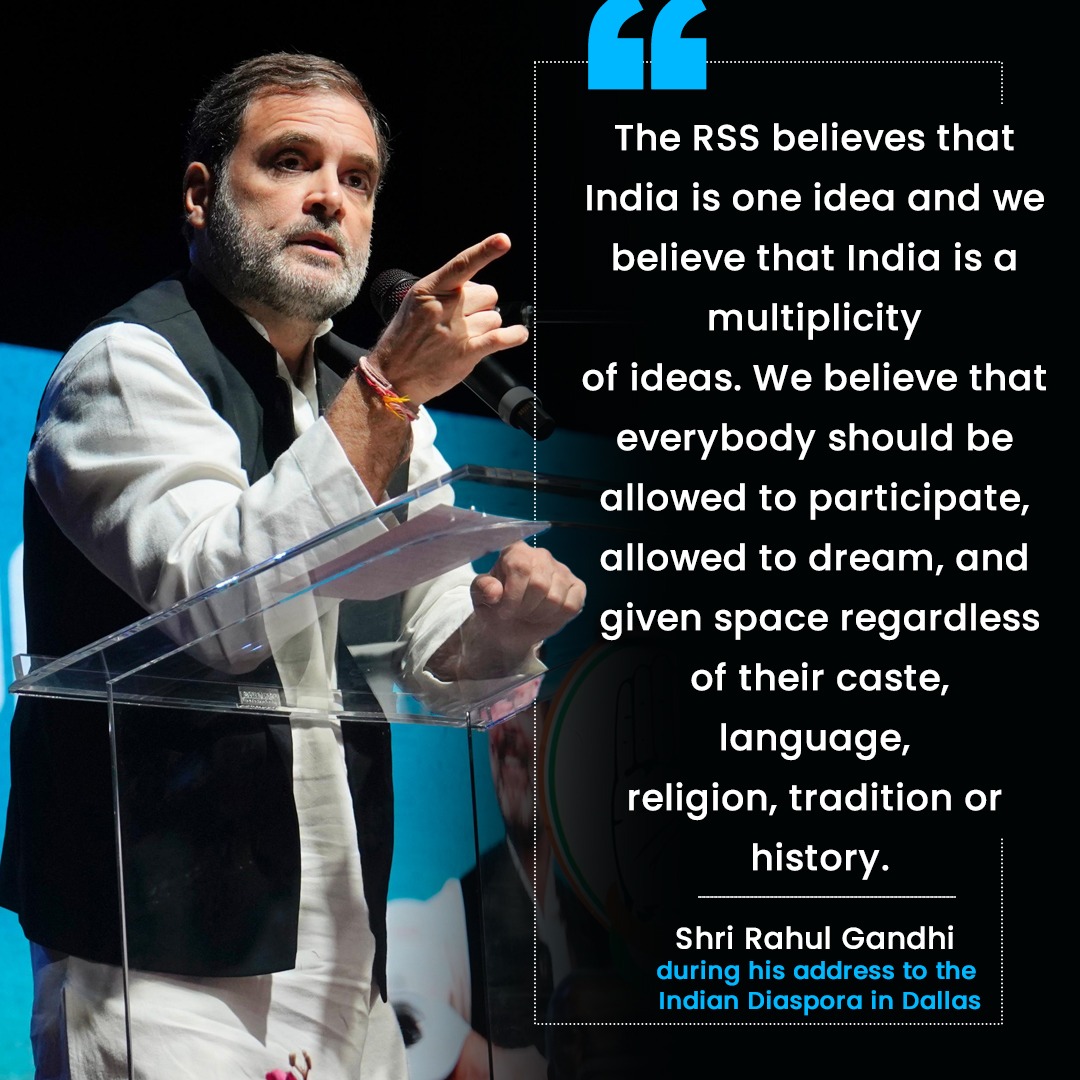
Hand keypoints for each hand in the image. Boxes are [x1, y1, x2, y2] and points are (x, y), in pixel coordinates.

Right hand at [368, 233, 527, 404]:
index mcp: (429, 290)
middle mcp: (443, 307)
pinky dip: (514, 336)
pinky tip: (518, 334)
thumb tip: (479, 290)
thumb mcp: (416, 304)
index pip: (462, 265)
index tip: (504, 241)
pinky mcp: (466, 353)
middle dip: (483, 306)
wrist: (392, 375)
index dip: (485, 251)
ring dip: (486, 327)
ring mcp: (455, 331)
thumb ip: (445, 291)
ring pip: (494, 317)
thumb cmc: (405, 338)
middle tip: (466, 319)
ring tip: (465, 338)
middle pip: (489, 294)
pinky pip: (500, 338)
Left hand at [427, 543, 584, 680]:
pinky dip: (556, 617)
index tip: (503, 612)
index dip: (512, 596)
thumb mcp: (481, 596)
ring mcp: (562, 570)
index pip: (520, 567)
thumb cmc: (496, 605)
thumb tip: (494, 591)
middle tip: (517, 613)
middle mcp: (541, 555)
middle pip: (539, 585)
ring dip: (539, 615)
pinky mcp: (577, 586)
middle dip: (525, 608)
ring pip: (556, 598)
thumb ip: (483, 589)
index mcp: (516, 551)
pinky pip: (572, 605)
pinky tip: (546, 615)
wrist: (511, 625)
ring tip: (530, 614)